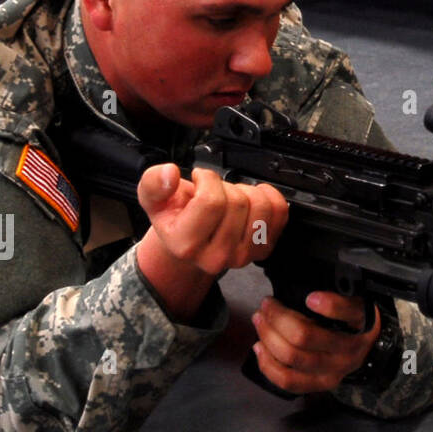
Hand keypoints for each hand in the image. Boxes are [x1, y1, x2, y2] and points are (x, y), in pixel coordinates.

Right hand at [137, 163, 288, 278]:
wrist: (190, 241)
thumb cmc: (175, 218)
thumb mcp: (153, 199)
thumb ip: (153, 183)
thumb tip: (170, 174)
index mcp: (186, 245)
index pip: (211, 201)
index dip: (208, 179)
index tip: (201, 179)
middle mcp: (216, 257)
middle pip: (237, 202)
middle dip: (226, 186)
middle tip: (214, 192)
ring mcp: (243, 256)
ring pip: (261, 206)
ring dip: (247, 191)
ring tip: (230, 197)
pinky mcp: (264, 249)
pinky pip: (279, 212)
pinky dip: (269, 196)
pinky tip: (250, 200)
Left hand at [252, 293, 381, 394]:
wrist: (371, 348)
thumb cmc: (355, 320)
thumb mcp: (356, 299)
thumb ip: (336, 294)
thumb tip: (302, 291)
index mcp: (361, 322)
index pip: (349, 312)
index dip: (329, 306)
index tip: (311, 298)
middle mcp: (348, 349)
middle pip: (305, 336)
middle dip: (278, 318)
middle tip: (267, 304)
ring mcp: (334, 371)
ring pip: (293, 358)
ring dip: (269, 338)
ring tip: (260, 321)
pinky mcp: (320, 384)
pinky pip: (288, 381)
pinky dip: (268, 365)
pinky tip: (260, 348)